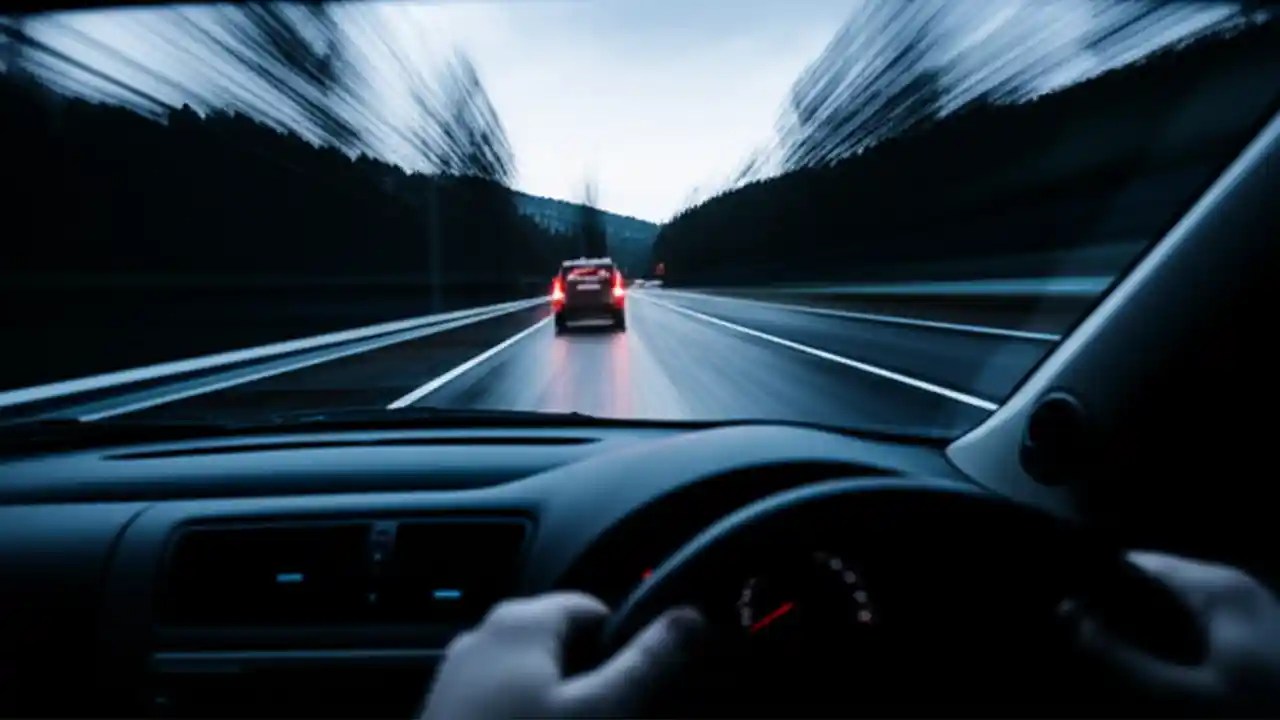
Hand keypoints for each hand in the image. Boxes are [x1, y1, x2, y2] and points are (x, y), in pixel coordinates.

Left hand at [420, 591, 703, 718]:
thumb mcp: (601, 712)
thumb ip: (649, 662)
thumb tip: (690, 617)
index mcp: (521, 619)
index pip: (598, 608)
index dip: (628, 647)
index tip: (642, 691)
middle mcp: (484, 635)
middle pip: (566, 645)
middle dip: (593, 682)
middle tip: (609, 719)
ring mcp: (460, 675)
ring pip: (535, 679)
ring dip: (560, 707)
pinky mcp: (448, 712)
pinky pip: (506, 704)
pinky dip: (527, 718)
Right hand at [1066, 551, 1279, 713]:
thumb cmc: (1261, 714)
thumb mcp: (1186, 700)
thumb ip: (1121, 659)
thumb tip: (1066, 615)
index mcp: (1216, 587)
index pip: (1130, 564)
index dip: (1090, 588)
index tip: (1056, 613)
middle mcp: (1231, 589)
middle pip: (1149, 590)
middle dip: (1113, 618)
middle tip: (1074, 645)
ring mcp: (1247, 617)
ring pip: (1170, 617)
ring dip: (1141, 641)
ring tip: (1105, 663)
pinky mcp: (1257, 645)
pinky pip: (1196, 638)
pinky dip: (1170, 655)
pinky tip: (1154, 680)